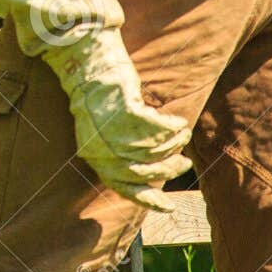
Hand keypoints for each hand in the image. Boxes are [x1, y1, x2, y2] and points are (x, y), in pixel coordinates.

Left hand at [49, 34, 191, 210]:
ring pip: (154, 150)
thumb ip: (118, 154)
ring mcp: (111, 131)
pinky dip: (172, 127)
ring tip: (182, 135)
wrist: (87, 65)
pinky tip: (177, 122)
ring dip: (174, 145)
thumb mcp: (103, 132)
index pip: (122, 187)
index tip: (169, 206)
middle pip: (144, 171)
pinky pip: (159, 129)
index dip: (147, 200)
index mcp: (92, 156)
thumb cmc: (99, 99)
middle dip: (169, 169)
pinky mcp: (124, 112)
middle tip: (184, 163)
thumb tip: (147, 175)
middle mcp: (100, 148)